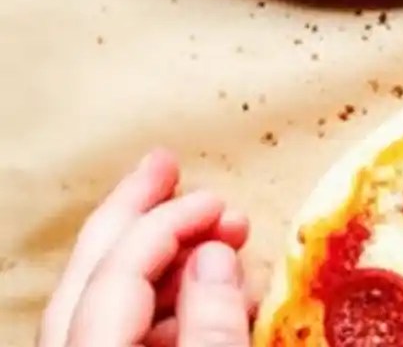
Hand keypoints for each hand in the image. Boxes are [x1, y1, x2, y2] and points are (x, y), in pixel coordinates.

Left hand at [38, 149, 254, 346]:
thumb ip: (213, 325)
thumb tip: (215, 258)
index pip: (119, 270)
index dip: (168, 222)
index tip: (217, 200)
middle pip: (94, 271)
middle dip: (137, 212)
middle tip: (165, 165)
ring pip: (106, 299)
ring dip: (163, 256)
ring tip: (219, 232)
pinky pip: (122, 328)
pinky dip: (162, 298)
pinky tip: (206, 290)